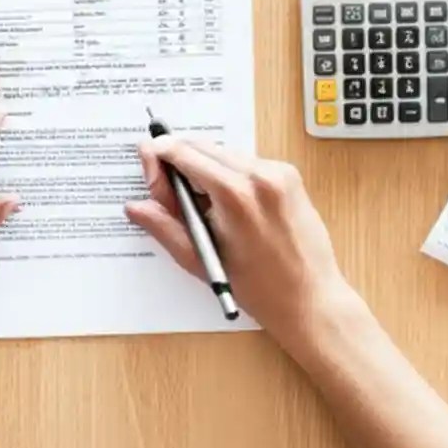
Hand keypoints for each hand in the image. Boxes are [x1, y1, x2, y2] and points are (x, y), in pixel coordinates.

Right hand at [124, 137, 347, 349]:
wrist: (311, 300)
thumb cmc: (260, 289)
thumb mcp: (202, 259)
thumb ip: (164, 227)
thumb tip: (137, 206)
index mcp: (235, 193)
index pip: (184, 152)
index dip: (159, 155)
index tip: (149, 162)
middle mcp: (260, 174)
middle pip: (203, 146)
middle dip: (179, 161)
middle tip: (167, 192)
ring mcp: (280, 173)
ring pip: (224, 153)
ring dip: (204, 169)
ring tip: (201, 208)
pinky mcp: (291, 177)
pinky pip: (247, 163)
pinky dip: (229, 175)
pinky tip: (226, 207)